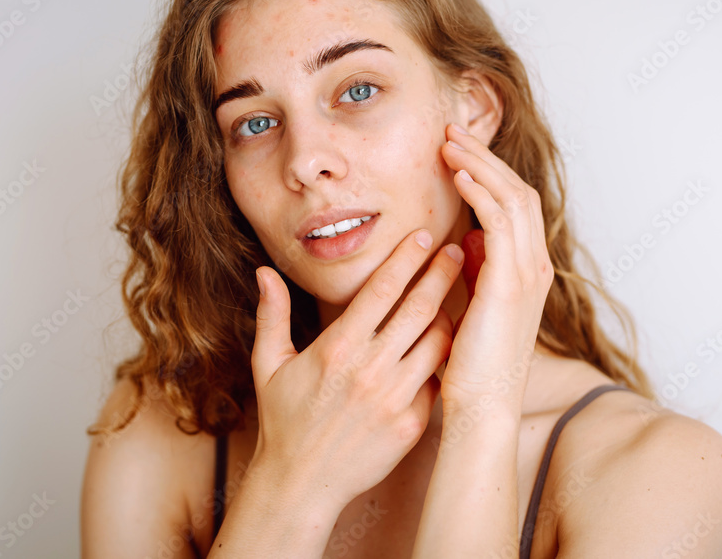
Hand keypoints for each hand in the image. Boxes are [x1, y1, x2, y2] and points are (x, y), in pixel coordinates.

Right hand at [249, 229, 463, 512]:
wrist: (300, 485)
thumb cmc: (284, 422)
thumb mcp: (269, 365)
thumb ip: (272, 315)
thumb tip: (265, 272)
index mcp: (338, 348)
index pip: (383, 288)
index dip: (407, 257)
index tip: (423, 236)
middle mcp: (371, 369)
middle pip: (421, 307)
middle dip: (443, 273)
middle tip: (457, 251)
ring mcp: (395, 398)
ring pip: (438, 342)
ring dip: (449, 315)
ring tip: (454, 297)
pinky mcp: (412, 425)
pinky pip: (438, 380)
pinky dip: (443, 360)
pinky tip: (446, 345)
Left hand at [439, 123, 554, 414]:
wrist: (481, 408)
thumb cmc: (471, 364)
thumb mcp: (475, 306)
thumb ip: (477, 271)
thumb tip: (467, 240)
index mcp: (527, 272)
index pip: (516, 205)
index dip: (489, 173)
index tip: (456, 153)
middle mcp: (535, 267)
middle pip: (518, 191)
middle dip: (485, 157)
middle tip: (451, 133)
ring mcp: (527, 273)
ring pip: (512, 197)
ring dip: (480, 164)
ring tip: (448, 143)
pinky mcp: (510, 282)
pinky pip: (501, 220)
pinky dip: (481, 192)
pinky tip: (457, 175)